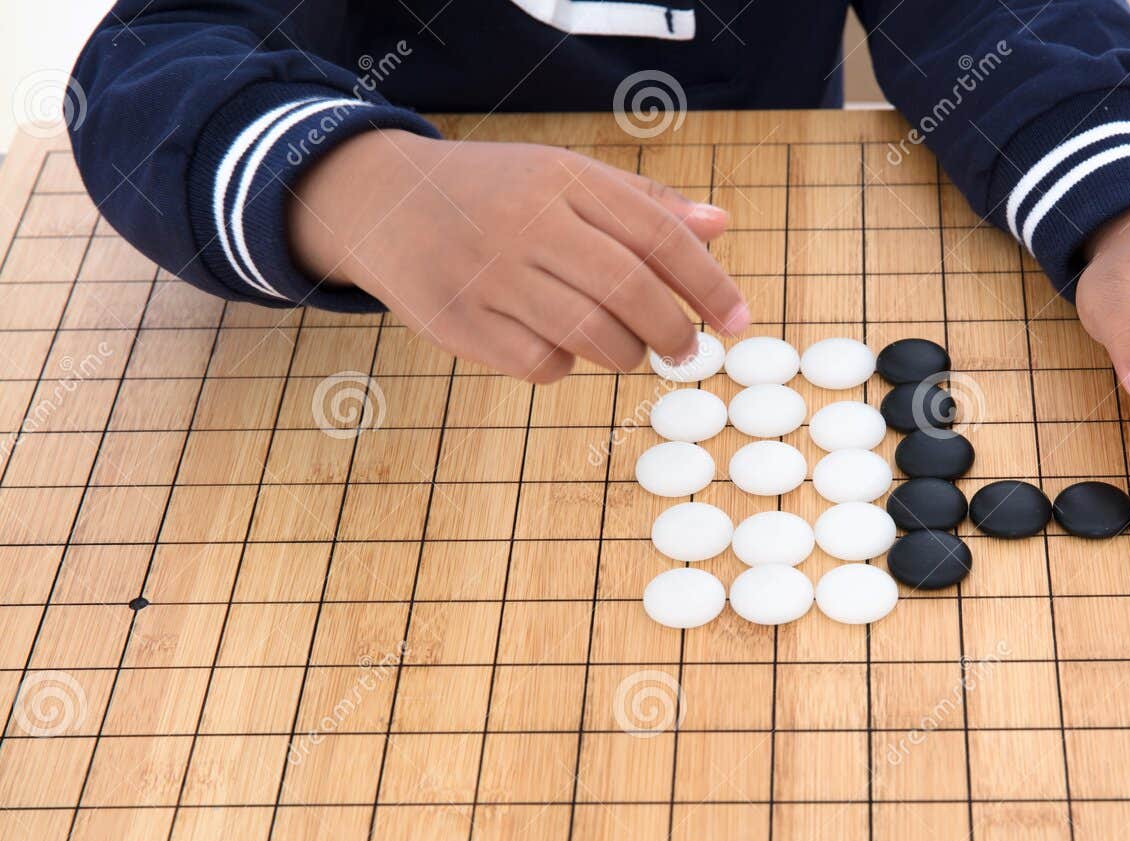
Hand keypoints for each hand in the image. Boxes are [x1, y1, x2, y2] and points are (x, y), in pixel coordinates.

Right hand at [287, 130, 748, 380]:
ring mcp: (488, 273)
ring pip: (590, 335)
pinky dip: (564, 365)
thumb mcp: (565, 179)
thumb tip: (719, 227)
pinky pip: (540, 364)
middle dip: (673, 331)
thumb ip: (643, 205)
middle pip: (629, 290)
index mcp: (563, 178)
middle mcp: (526, 220)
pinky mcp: (458, 321)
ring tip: (628, 348)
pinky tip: (555, 344)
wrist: (382, 202)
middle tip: (687, 351)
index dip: (709, 283)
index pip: (658, 232)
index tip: (740, 320)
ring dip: (626, 353)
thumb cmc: (496, 194)